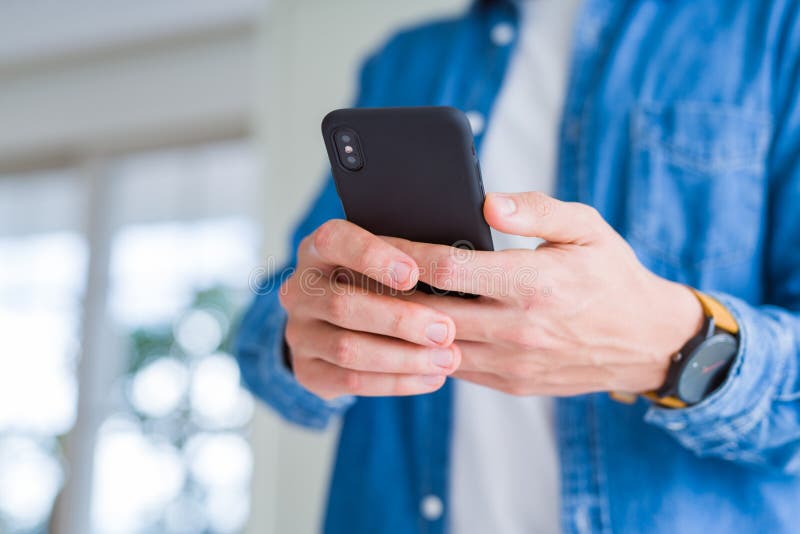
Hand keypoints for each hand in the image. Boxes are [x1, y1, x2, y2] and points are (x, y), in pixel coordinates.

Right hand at [278, 219, 460, 399]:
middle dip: (400, 320)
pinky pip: (350, 381)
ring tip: (448, 359)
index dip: (372, 257)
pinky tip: (431, 378)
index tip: (413, 274)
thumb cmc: (380, 281)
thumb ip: (411, 259)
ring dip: (404, 358)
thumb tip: (455, 269)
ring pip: (347, 349)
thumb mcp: (389, 259)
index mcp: (319, 248)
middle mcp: (299, 289)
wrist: (345, 324)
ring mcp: (299, 332)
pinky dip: (396, 382)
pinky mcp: (307, 371)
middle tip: (446, 330)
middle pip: (342, 304)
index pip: (334, 241)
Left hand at [389, 192, 703, 395]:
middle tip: (363, 271)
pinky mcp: (511, 383)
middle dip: (392, 291)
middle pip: (431, 311)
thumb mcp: (587, 229)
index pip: (450, 268)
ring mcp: (514, 362)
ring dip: (404, 324)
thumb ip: (537, 209)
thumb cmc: (612, 276)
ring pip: (436, 345)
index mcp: (536, 283)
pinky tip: (414, 326)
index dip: (407, 253)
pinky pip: (455, 366)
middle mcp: (520, 328)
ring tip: (379, 297)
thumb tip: (487, 201)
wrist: (645, 342)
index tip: (381, 238)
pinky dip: (429, 346)